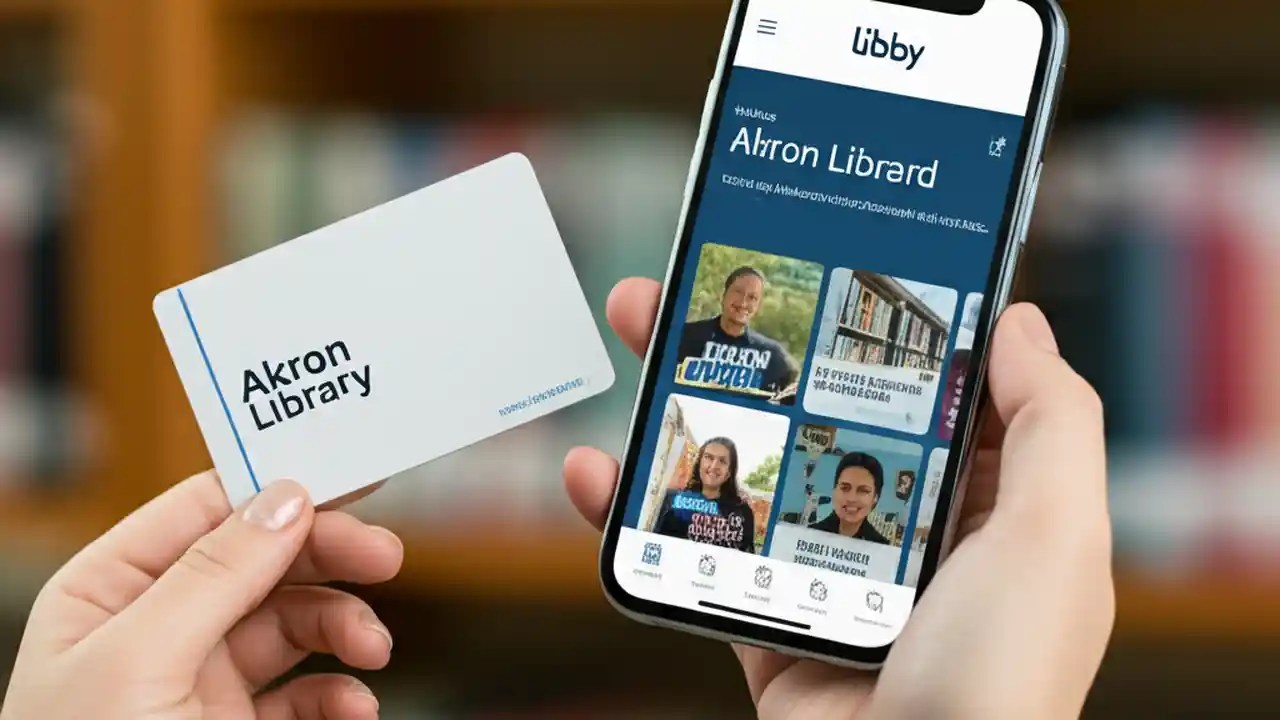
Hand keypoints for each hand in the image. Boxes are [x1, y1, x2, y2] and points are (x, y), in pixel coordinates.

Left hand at [2, 473, 403, 719]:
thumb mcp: (138, 664)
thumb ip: (213, 575)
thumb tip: (282, 498)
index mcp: (110, 591)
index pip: (204, 508)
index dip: (279, 486)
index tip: (354, 477)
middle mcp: (158, 626)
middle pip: (264, 559)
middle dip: (329, 557)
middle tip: (387, 558)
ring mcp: (200, 680)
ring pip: (294, 622)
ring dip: (344, 626)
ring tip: (373, 651)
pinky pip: (304, 693)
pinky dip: (338, 694)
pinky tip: (353, 707)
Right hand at [564, 278, 1113, 719]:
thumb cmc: (999, 685)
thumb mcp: (1055, 540)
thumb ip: (1054, 424)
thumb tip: (1020, 323)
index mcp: (987, 511)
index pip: (934, 393)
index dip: (882, 328)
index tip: (830, 269)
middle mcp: (909, 539)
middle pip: (822, 414)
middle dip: (759, 348)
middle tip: (703, 289)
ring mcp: (830, 581)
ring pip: (750, 471)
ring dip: (687, 404)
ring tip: (639, 336)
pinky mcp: (764, 625)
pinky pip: (695, 552)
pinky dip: (640, 512)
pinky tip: (598, 470)